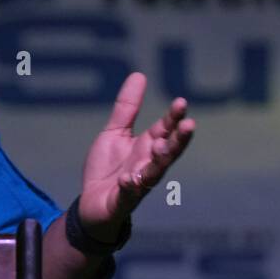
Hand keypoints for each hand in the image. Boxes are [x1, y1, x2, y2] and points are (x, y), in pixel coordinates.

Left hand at [79, 72, 194, 235]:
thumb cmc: (108, 168)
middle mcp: (147, 164)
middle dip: (178, 139)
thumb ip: (127, 108)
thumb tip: (139, 74)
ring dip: (159, 161)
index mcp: (147, 147)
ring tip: (161, 146)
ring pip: (154, 173)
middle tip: (188, 125)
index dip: (173, 118)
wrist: (91, 204)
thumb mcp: (114, 133)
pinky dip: (130, 187)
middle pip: (168, 151)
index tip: (181, 102)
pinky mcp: (122, 201)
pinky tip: (129, 179)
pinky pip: (128, 194)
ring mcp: (137, 184)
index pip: (165, 130)